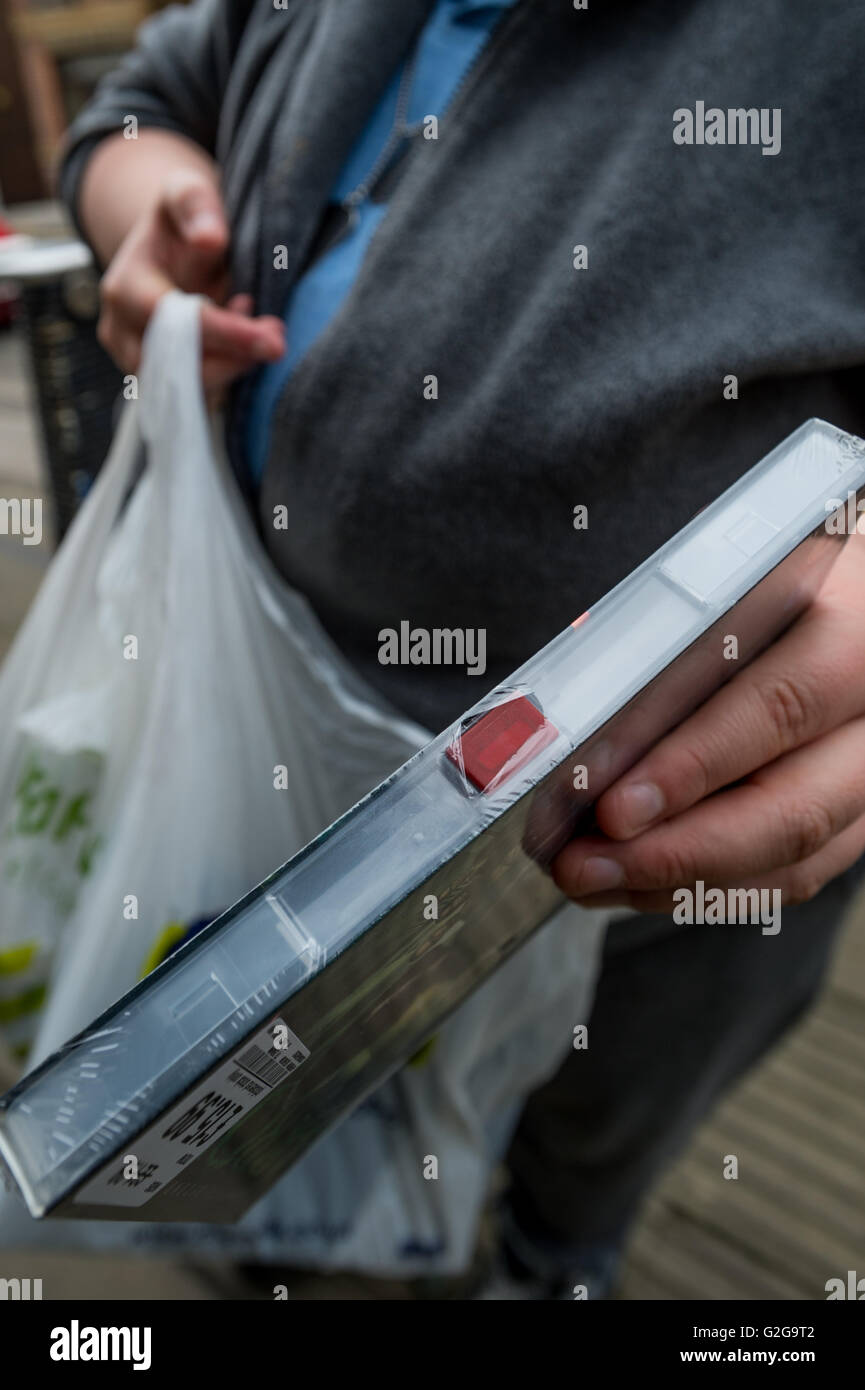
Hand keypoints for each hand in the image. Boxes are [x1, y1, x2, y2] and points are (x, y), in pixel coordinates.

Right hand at [96, 168, 283, 391]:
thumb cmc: (181, 217)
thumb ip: (195, 204)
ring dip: (234, 368)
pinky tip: (247, 343)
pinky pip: (196, 394)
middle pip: (176, 369)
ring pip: (188, 390)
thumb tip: (211, 237)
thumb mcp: (184, 191)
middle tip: (278, 338)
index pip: (172, 323)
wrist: (169, 245)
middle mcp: (121, 331)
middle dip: (233, 359)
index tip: (272, 337)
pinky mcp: (159, 379)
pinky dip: (228, 375)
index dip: (224, 334)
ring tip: (263, 331)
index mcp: (125, 288)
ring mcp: (135, 360)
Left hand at [553, 531, 864, 912]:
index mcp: (860, 621)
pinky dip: (712, 886)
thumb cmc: (778, 579)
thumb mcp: (735, 583)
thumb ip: (673, 649)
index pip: (779, 706)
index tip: (613, 808)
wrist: (854, 600)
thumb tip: (586, 737)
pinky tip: (641, 880)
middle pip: (794, 808)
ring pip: (796, 855)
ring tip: (594, 877)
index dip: (692, 767)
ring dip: (682, 881)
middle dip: (675, 851)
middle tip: (583, 863)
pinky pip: (797, 873)